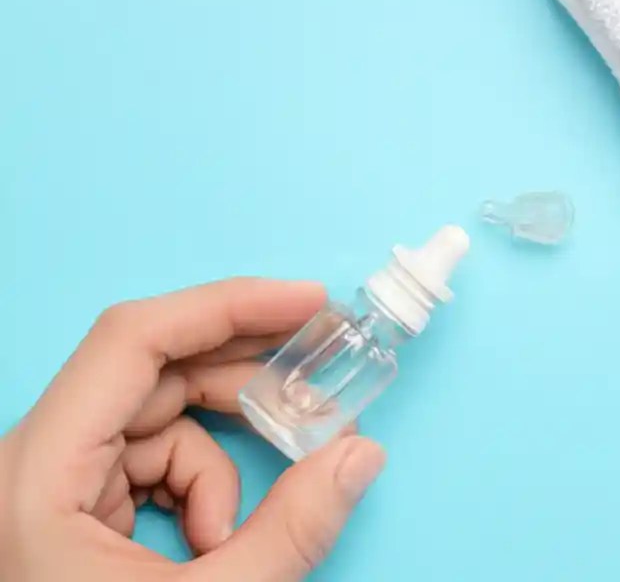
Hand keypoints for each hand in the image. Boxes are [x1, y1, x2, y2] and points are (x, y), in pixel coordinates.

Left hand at [0, 278, 386, 580]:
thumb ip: (292, 531)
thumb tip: (361, 455)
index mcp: (36, 474)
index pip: (134, 341)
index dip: (227, 306)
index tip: (307, 302)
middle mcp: (32, 463)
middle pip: (153, 374)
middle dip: (242, 381)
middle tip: (321, 382)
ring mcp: (48, 486)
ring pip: (158, 423)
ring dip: (219, 461)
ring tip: (237, 531)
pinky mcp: (68, 511)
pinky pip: (150, 464)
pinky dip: (197, 490)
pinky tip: (210, 543)